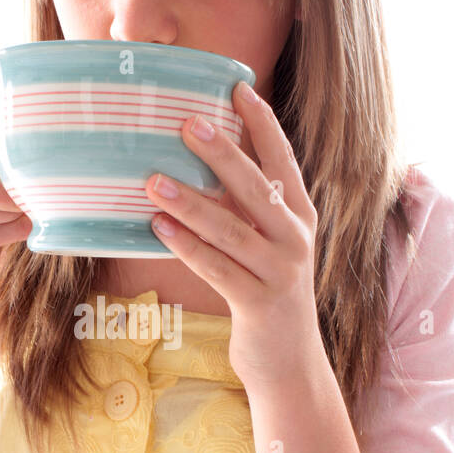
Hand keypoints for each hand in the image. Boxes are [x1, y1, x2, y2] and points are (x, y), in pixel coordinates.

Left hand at [145, 80, 325, 388]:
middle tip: (188, 123)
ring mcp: (280, 272)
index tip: (238, 87)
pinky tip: (159, 227)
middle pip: (256, 187)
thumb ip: (245, 209)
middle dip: (223, 154)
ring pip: (231, 228)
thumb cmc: (267, 294)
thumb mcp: (266, 246)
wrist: (289, 364)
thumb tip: (199, 165)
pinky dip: (187, 247)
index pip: (282, 160)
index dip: (262, 125)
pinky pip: (217, 269)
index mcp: (299, 216)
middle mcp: (296, 239)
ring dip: (190, 202)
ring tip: (154, 180)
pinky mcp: (259, 303)